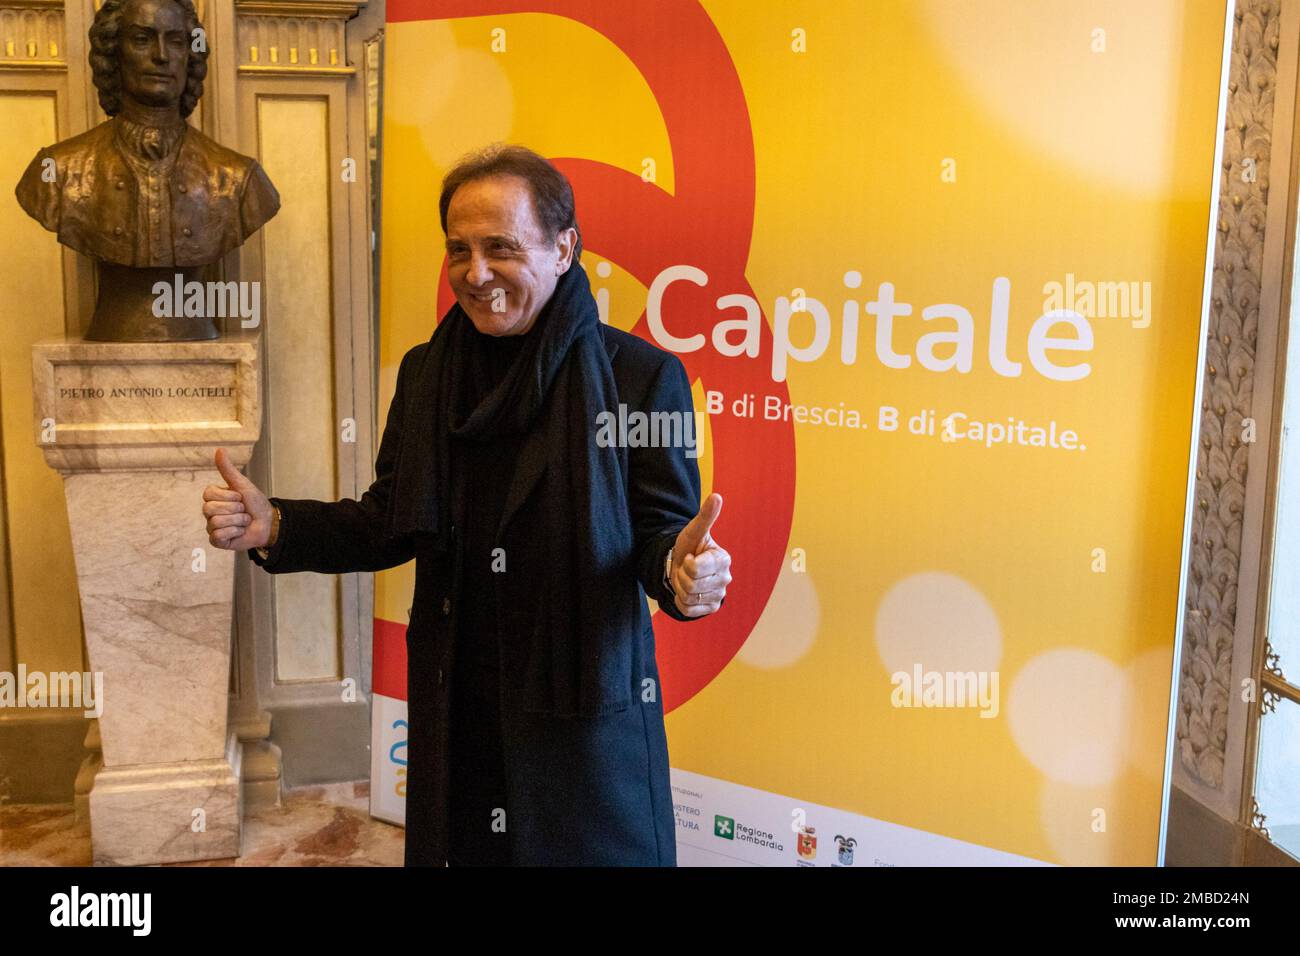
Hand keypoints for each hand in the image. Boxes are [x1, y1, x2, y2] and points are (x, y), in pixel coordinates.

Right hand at [203, 448, 273, 550]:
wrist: (268, 522)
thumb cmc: (255, 503)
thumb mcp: (242, 484)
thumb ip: (228, 469)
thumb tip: (219, 450)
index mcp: (213, 497)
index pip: (208, 494)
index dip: (228, 495)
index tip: (239, 497)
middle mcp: (210, 512)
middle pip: (210, 509)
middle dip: (234, 508)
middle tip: (243, 510)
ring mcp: (212, 527)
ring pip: (216, 522)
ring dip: (237, 521)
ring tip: (244, 521)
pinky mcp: (217, 541)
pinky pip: (217, 536)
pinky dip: (234, 532)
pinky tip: (240, 531)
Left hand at [670, 493, 730, 617]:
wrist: (683, 567)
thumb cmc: (689, 548)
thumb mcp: (693, 532)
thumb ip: (705, 516)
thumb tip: (717, 496)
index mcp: (723, 560)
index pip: (696, 568)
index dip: (687, 563)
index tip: (690, 557)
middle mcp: (726, 579)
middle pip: (692, 585)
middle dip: (682, 576)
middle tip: (686, 569)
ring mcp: (720, 595)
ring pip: (689, 598)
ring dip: (681, 588)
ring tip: (687, 579)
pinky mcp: (712, 608)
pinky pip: (688, 610)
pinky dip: (682, 601)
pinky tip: (687, 592)